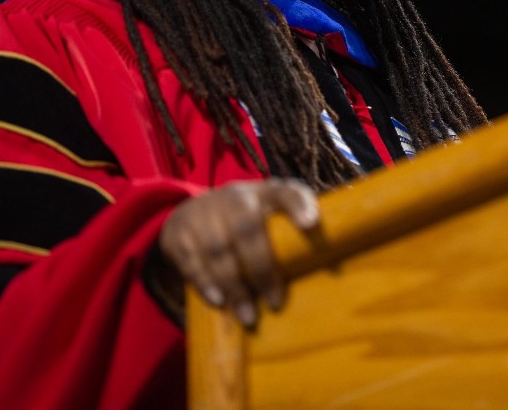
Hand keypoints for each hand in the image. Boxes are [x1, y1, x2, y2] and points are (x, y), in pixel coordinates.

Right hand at [157, 178, 318, 328]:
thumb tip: (330, 267)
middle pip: (246, 228)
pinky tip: (219, 302)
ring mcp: (202, 213)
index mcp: (263, 193)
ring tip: (249, 316)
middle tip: (276, 302)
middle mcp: (232, 197)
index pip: (285, 191)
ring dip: (235, 285)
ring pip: (218, 249)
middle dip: (262, 268)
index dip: (298, 204)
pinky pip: (191, 261)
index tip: (311, 224)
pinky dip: (205, 283)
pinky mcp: (177, 234)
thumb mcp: (267, 217)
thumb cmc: (244, 222)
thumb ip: (291, 234)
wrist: (189, 214)